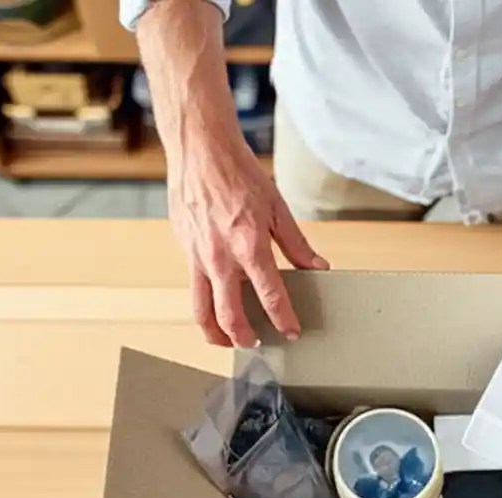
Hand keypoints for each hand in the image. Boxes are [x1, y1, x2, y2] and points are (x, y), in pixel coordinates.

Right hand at [170, 141, 328, 346]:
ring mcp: (197, 255)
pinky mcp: (184, 250)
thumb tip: (317, 267)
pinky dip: (205, 304)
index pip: (270, 294)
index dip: (284, 318)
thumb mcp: (277, 206)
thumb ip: (296, 243)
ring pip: (201, 310)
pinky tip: (217, 304)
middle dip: (245, 337)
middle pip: (229, 314)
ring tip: (230, 340)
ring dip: (216, 333)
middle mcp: (220, 256)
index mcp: (249, 243)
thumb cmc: (238, 172)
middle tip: (258, 343)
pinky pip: (193, 288)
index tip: (292, 331)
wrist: (200, 150)